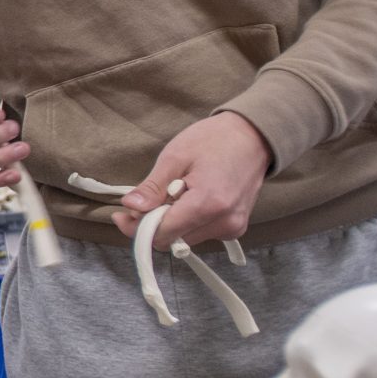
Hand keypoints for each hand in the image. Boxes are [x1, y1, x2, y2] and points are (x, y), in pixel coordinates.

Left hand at [112, 113, 269, 249]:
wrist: (254, 136)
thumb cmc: (214, 140)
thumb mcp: (175, 157)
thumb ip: (152, 187)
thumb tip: (130, 208)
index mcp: (208, 204)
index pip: (163, 234)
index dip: (138, 227)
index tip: (123, 214)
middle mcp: (224, 223)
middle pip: (173, 241)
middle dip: (152, 224)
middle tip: (145, 200)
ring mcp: (232, 228)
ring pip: (184, 240)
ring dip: (170, 223)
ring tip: (173, 193)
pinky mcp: (235, 228)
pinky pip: (200, 233)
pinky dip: (186, 221)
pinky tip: (187, 199)